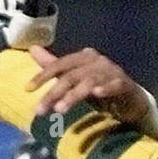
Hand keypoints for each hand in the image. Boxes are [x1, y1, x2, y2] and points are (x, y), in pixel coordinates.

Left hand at [28, 45, 152, 126]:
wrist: (130, 99)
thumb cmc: (99, 87)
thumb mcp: (74, 78)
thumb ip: (54, 66)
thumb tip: (32, 48)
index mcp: (83, 57)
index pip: (59, 64)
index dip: (42, 75)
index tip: (27, 89)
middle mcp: (97, 61)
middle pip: (71, 75)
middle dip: (54, 93)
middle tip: (40, 110)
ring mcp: (111, 71)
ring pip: (89, 82)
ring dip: (74, 95)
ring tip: (60, 109)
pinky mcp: (124, 83)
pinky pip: (114, 85)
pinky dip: (106, 88)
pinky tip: (97, 94)